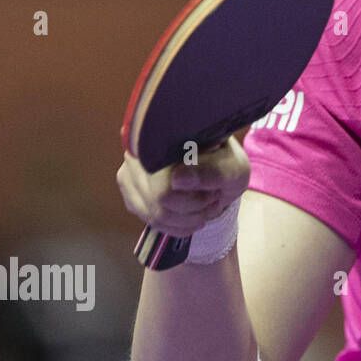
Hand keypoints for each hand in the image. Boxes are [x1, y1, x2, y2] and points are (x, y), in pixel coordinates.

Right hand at [117, 136, 250, 238]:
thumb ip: (211, 171)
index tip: (214, 191)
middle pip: (159, 201)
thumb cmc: (226, 165)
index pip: (164, 184)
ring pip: (154, 215)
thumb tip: (177, 179)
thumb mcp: (232, 167)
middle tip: (213, 198)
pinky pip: (151, 221)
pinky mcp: (130, 193)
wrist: (218, 173)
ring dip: (188, 218)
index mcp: (165, 135)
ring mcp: (129, 172)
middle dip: (194, 208)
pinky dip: (177, 224)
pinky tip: (192, 213)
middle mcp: (138, 150)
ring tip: (205, 204)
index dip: (193, 197)